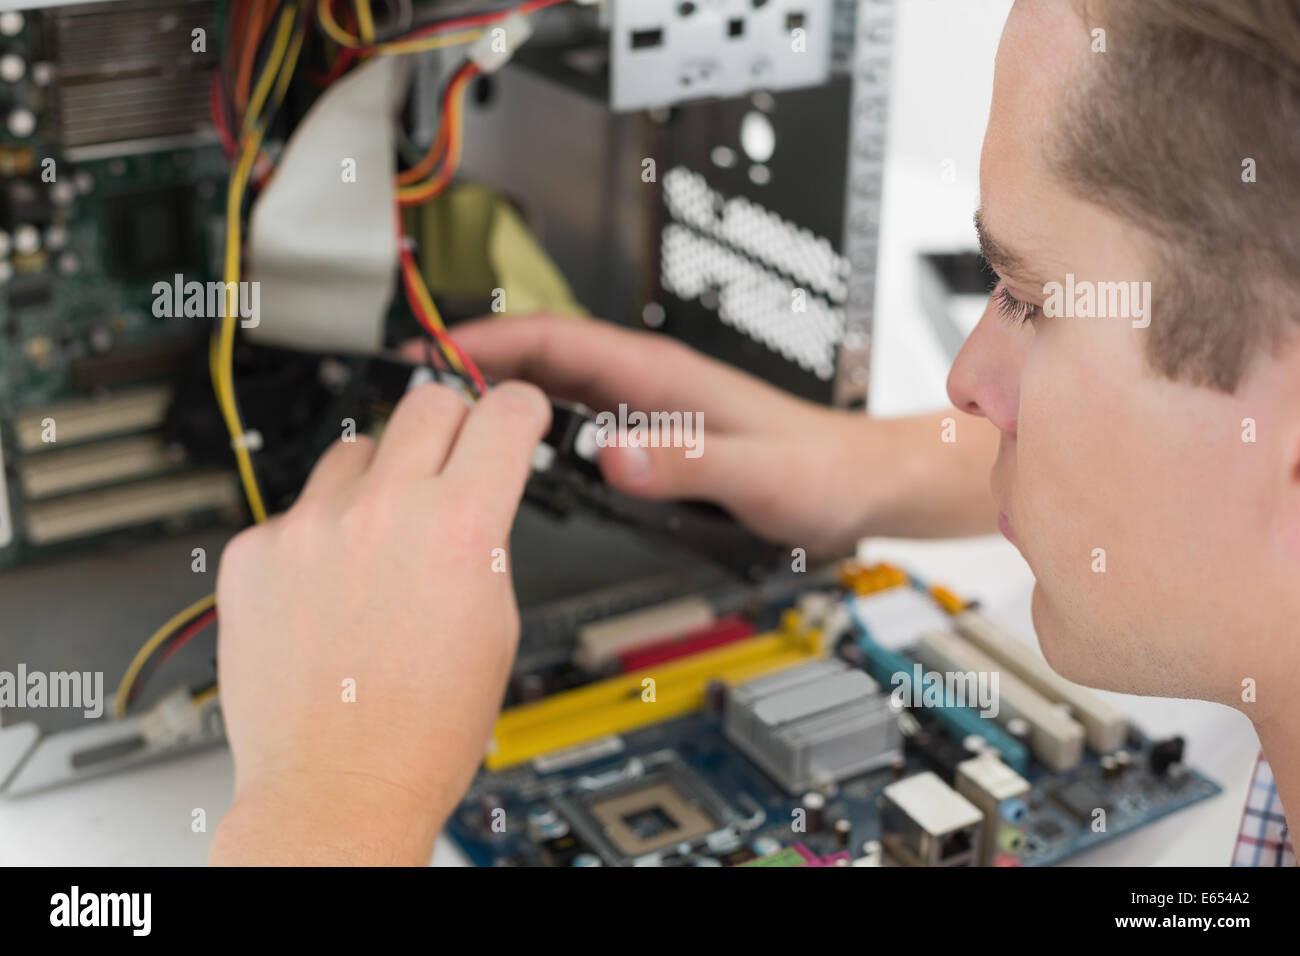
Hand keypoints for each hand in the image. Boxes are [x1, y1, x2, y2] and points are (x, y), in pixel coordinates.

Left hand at [209, 381, 550, 864]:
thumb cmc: (422, 729)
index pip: (505, 412)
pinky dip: (319, 536)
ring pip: (355, 449)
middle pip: (426, 403)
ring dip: (377, 479)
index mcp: (460, 527)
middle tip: (449, 464)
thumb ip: (484, 539)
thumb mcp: (496, 624)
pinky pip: (297, 510)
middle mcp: (383, 511)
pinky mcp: (254, 552)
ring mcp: (310, 527)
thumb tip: (473, 497)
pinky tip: (327, 589)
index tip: (513, 417)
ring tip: (379, 542)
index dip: (520, 409)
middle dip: (452, 426)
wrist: (338, 786)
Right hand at [446, 315, 990, 553]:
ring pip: (554, 384)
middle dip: (474, 362)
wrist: (855, 483)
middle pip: (542, 354)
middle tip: (412, 388)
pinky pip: (577, 416)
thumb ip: (684, 463)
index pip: (557, 339)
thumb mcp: (753, 474)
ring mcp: (648, 405)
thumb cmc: (816, 470)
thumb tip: (611, 454)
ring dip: (498, 391)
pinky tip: (512, 446)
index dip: (488, 340)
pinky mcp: (654, 431)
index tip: (432, 354)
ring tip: (443, 415)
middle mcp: (649, 382)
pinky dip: (532, 422)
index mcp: (661, 375)